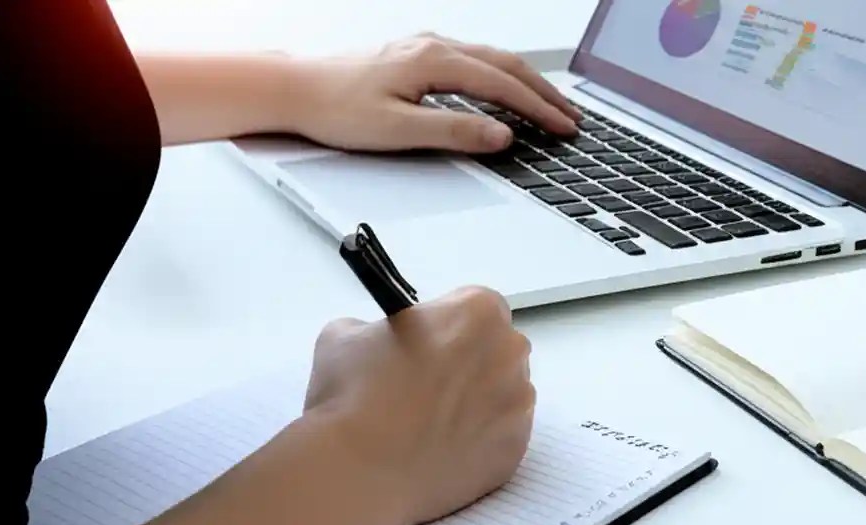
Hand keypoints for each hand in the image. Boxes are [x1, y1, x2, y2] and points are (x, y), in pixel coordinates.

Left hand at [288, 32, 580, 152]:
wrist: (294, 89)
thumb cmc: (335, 108)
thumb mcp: (398, 131)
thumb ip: (454, 133)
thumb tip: (501, 137)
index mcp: (434, 61)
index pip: (503, 85)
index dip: (539, 109)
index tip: (564, 127)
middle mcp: (434, 46)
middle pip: (506, 66)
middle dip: (544, 92)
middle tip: (572, 118)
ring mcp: (425, 46)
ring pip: (492, 59)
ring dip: (526, 82)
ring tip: (550, 105)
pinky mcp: (416, 54)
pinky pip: (474, 60)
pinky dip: (502, 75)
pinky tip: (506, 89)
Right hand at [304, 286, 534, 524]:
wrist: (362, 472)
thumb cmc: (353, 393)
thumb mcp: (345, 335)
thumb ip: (377, 328)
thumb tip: (383, 342)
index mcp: (477, 312)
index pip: (477, 307)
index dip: (449, 326)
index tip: (426, 346)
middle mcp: (511, 353)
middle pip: (498, 349)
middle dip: (470, 363)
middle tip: (427, 387)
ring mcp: (519, 405)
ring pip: (503, 396)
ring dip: (477, 404)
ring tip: (430, 426)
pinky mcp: (516, 450)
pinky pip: (501, 438)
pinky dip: (479, 443)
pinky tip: (441, 453)